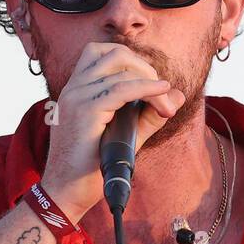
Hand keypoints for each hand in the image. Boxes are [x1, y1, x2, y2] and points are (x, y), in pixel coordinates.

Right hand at [39, 42, 185, 221]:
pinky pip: (122, 89)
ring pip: (121, 67)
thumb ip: (149, 115)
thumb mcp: (124, 135)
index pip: (103, 53)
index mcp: (76, 89)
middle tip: (161, 92)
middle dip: (145, 67)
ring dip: (151, 83)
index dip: (134, 62)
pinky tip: (162, 92)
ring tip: (165, 108)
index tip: (153, 86)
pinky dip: (146, 88)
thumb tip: (177, 94)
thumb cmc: (90, 167)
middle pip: (114, 52)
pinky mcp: (85, 111)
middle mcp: (74, 88)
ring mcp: (77, 97)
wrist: (66, 191)